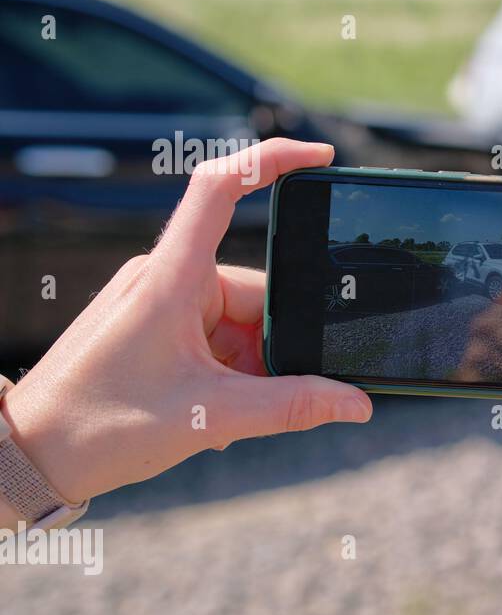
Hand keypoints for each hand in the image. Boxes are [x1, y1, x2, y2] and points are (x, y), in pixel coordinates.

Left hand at [1, 139, 371, 505]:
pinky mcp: (152, 325)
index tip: (320, 157)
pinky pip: (214, 337)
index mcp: (172, 278)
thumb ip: (293, 407)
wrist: (30, 456)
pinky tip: (214, 412)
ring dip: (247, 368)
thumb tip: (356, 404)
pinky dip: (227, 373)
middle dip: (271, 346)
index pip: (221, 188)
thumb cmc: (99, 426)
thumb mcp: (212, 417)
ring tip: (224, 416)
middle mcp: (164, 278)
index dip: (272, 160)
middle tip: (257, 397)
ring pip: (238, 321)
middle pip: (254, 292)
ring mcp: (157, 301)